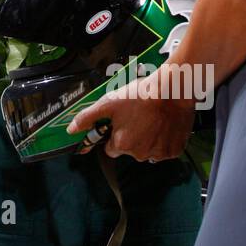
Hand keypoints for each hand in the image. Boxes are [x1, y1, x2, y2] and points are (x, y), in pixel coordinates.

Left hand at [68, 68, 195, 161]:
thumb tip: (70, 131)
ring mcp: (158, 154)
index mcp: (121, 145)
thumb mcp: (109, 103)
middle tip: (140, 118)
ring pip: (149, 151)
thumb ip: (87, 118)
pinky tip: (165, 126)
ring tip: (154, 121)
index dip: (116, 135)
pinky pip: (166, 150)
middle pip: (131, 151)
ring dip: (150, 140)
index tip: (124, 123)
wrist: (173, 90)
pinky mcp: (174, 151)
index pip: (112, 148)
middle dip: (133, 138)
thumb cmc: (140, 95)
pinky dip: (165, 141)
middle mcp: (139, 155)